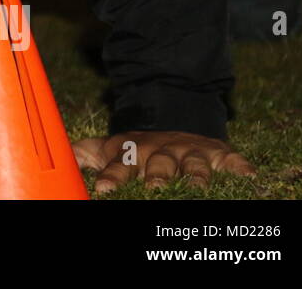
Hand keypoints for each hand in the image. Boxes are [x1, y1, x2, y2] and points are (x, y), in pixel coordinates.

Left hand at [71, 131, 255, 193]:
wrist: (170, 113)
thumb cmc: (134, 145)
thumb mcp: (107, 146)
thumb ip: (83, 153)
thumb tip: (53, 155)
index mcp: (130, 153)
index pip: (118, 167)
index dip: (111, 177)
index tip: (103, 189)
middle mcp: (159, 152)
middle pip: (157, 166)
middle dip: (154, 177)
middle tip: (153, 189)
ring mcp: (188, 151)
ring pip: (192, 163)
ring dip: (193, 174)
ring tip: (196, 187)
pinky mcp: (215, 151)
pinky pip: (230, 158)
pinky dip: (239, 165)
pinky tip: (248, 175)